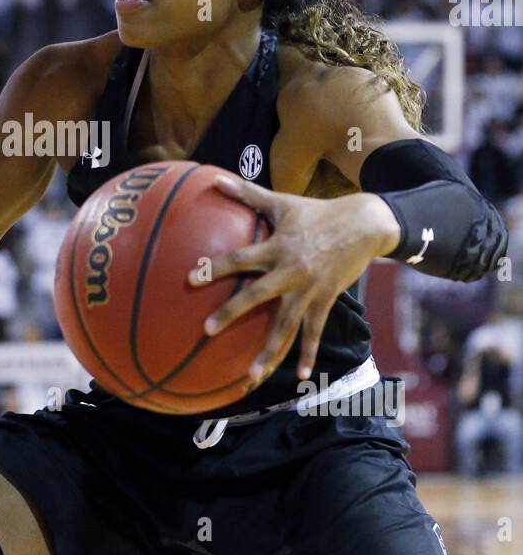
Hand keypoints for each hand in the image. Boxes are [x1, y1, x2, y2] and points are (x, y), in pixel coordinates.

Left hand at [187, 173, 399, 388]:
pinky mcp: (325, 300)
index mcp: (277, 247)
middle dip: (231, 313)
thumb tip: (215, 178)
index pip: (239, 258)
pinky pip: (314, 332)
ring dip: (269, 351)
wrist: (364, 225)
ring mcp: (309, 289)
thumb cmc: (316, 212)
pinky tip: (299, 376)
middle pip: (256, 295)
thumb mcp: (282, 201)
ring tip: (251, 375)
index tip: (189, 279)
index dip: (214, 267)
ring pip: (285, 325)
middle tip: (207, 330)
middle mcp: (290, 270)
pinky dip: (307, 353)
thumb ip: (248, 193)